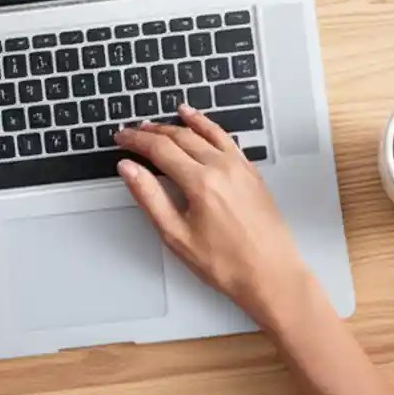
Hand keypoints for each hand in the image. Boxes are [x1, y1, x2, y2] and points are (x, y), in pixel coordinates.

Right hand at [113, 105, 311, 324]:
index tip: (121, 138)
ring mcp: (239, 167)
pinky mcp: (252, 172)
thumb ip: (150, 197)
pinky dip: (209, 126)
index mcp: (200, 182)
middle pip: (180, 137)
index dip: (136, 141)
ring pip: (204, 133)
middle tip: (134, 131)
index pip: (159, 149)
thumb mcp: (176, 236)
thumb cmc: (227, 263)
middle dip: (152, 132)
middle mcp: (221, 168)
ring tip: (161, 119)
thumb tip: (129, 169)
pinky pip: (226, 139)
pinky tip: (201, 123)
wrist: (272, 275)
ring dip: (179, 124)